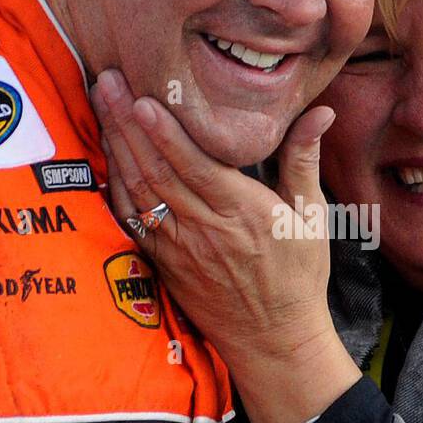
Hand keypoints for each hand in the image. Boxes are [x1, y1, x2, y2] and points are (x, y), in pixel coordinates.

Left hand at [92, 69, 360, 422]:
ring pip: (139, 190)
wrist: (273, 341)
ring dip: (117, 145)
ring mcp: (179, 247)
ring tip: (102, 103)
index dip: (166, 133)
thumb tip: (320, 113)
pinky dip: (116, 184)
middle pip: (157, 170)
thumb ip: (303, 160)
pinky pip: (132, 218)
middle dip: (129, 123)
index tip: (144, 98)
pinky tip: (108, 152)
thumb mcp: (312, 217)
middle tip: (109, 82)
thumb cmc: (298, 275)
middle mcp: (206, 229)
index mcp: (244, 213)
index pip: (196, 167)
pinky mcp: (163, 262)